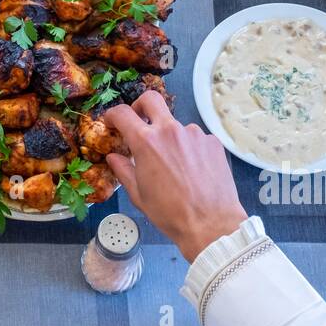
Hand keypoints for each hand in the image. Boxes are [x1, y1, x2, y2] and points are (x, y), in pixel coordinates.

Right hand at [104, 90, 246, 261]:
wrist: (211, 225)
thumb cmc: (170, 214)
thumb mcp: (138, 195)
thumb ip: (124, 170)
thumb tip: (114, 156)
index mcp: (146, 142)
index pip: (122, 113)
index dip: (112, 114)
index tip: (112, 121)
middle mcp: (170, 130)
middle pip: (151, 99)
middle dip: (140, 106)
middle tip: (139, 122)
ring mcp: (194, 134)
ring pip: (176, 125)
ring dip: (170, 138)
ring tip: (174, 165)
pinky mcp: (212, 142)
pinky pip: (195, 139)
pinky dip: (189, 149)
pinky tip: (193, 171)